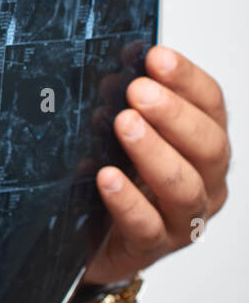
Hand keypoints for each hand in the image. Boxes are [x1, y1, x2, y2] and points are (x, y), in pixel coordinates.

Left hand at [83, 45, 230, 284]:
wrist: (93, 239)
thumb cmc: (116, 176)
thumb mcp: (119, 134)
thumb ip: (124, 105)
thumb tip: (111, 65)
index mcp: (202, 144)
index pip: (210, 106)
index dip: (187, 80)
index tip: (157, 57)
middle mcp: (204, 180)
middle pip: (208, 145)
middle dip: (174, 114)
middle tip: (138, 91)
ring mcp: (183, 218)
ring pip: (184, 186)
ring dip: (154, 152)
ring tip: (124, 124)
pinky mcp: (152, 246)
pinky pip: (147, 225)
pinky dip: (127, 200)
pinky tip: (105, 178)